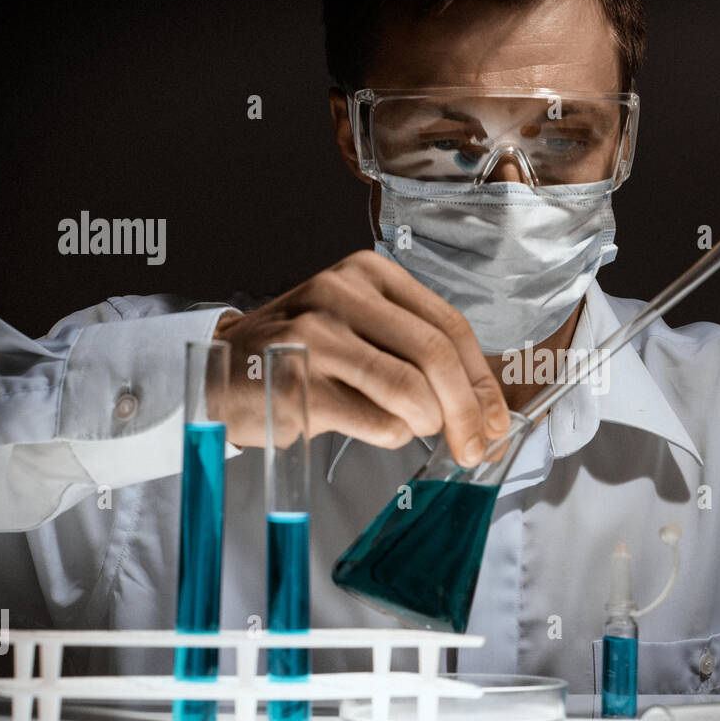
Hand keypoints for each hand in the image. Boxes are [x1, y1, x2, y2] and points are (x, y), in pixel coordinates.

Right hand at [211, 250, 510, 464]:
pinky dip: (391, 435)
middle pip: (434, 355)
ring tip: (422, 429)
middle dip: (467, 410)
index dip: (482, 380)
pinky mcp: (294, 382)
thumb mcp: (361, 330)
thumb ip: (419, 355)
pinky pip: (373, 419)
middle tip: (475, 445)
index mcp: (368, 275)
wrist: (223, 372)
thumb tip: (486, 409)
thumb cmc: (304, 355)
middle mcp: (340, 294)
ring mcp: (313, 336)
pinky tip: (379, 429)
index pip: (449, 326)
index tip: (496, 419)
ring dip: (429, 421)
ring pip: (408, 387)